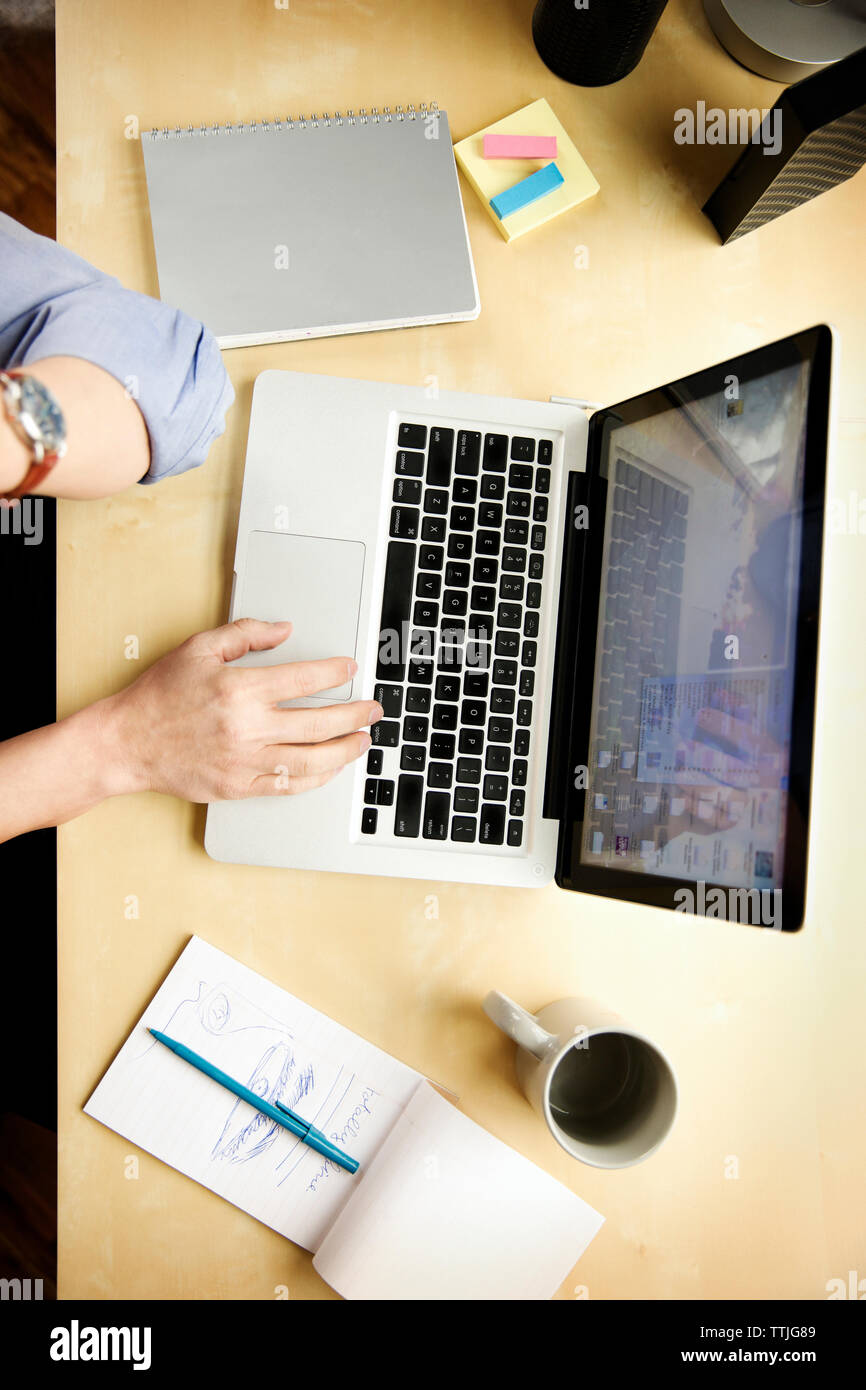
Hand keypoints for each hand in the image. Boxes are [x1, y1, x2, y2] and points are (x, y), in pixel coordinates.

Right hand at [100, 618, 381, 802]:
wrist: (127, 742)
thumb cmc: (159, 695)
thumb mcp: (198, 648)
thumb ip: (245, 635)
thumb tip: (284, 630)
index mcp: (240, 690)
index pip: (304, 679)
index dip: (335, 673)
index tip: (349, 670)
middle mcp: (247, 728)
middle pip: (320, 723)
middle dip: (355, 715)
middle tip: (372, 709)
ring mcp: (245, 762)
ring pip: (312, 760)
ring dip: (345, 750)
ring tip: (362, 740)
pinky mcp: (239, 787)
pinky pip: (290, 785)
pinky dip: (317, 777)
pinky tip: (330, 767)